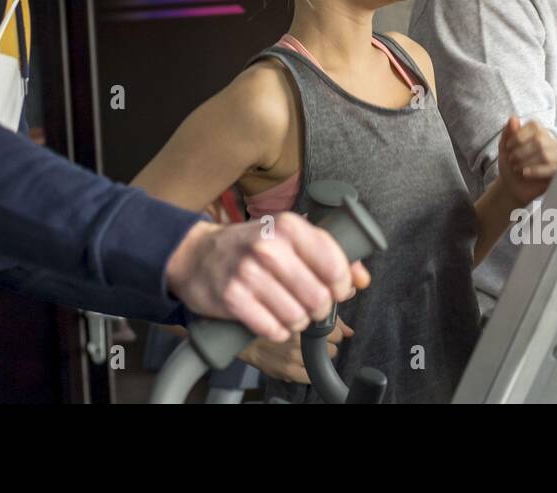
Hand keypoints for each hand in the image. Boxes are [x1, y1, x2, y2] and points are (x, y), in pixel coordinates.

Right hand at [164, 213, 370, 340]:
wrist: (194, 254)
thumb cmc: (249, 247)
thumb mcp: (289, 238)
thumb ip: (329, 255)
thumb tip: (362, 279)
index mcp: (289, 226)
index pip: (335, 266)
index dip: (340, 286)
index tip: (333, 289)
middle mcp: (269, 247)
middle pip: (319, 298)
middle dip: (317, 308)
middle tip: (306, 303)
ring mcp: (248, 273)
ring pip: (297, 318)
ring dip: (296, 321)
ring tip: (284, 309)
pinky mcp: (232, 298)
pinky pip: (273, 329)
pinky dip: (275, 330)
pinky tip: (267, 317)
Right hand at [240, 317, 354, 382]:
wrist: (248, 340)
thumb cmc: (273, 323)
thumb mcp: (300, 313)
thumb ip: (327, 318)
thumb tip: (349, 330)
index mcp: (303, 317)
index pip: (334, 328)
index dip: (332, 330)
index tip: (325, 330)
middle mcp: (299, 336)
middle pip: (333, 344)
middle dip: (327, 343)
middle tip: (314, 341)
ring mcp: (294, 355)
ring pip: (326, 359)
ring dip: (321, 356)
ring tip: (307, 351)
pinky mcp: (288, 371)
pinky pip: (312, 376)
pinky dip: (311, 371)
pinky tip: (302, 363)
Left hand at [498, 116, 556, 206]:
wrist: (511, 185)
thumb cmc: (510, 163)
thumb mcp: (504, 146)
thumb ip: (508, 131)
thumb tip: (514, 118)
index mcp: (538, 131)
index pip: (534, 127)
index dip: (518, 137)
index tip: (509, 147)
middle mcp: (550, 141)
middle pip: (539, 141)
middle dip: (520, 152)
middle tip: (512, 160)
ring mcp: (556, 156)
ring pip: (545, 155)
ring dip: (525, 163)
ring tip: (517, 168)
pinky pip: (552, 168)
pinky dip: (535, 171)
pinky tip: (525, 173)